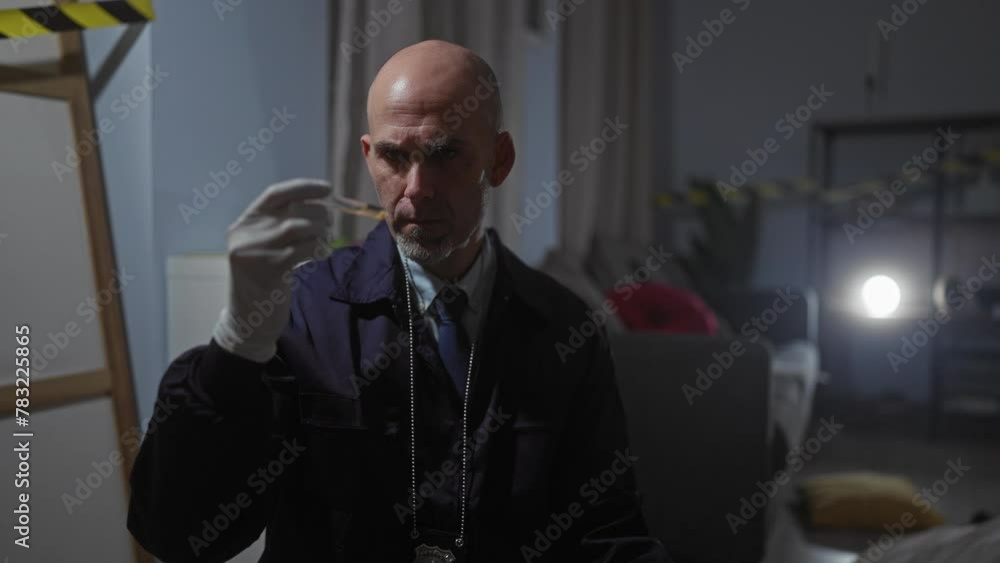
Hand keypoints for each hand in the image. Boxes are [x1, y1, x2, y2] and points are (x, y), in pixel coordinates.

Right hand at [211, 178, 332, 361]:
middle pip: (292, 211)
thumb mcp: (264, 248)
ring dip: (320, 232)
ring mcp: (255, 251)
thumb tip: (319, 206)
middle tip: (329, 225)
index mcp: (244, 224)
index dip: (303, 188)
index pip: (275, 194)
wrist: (247, 319)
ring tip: (326, 240)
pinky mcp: (270, 269)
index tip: (327, 188)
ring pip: (298, 227)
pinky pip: (304, 249)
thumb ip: (280, 226)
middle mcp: (245, 234)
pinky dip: (319, 248)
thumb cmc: (263, 281)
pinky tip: (322, 254)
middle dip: (318, 214)